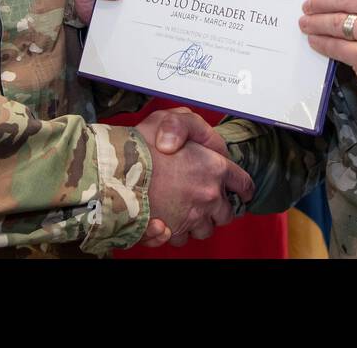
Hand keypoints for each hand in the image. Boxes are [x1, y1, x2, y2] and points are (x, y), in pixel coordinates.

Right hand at [135, 110, 252, 246]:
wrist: (114, 173)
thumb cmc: (139, 146)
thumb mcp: (169, 118)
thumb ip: (187, 125)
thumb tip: (186, 144)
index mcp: (215, 167)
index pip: (242, 183)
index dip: (242, 187)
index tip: (242, 191)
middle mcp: (208, 196)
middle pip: (226, 213)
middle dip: (218, 208)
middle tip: (204, 199)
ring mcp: (192, 217)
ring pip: (205, 229)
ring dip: (198, 222)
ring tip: (184, 210)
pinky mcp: (173, 232)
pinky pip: (181, 238)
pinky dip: (176, 232)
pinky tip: (166, 220)